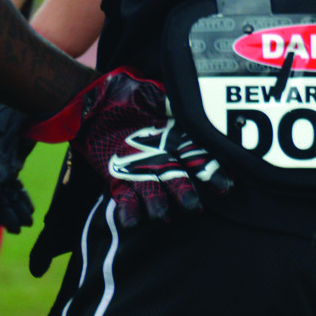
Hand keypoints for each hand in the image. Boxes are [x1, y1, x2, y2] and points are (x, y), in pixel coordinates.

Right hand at [0, 100, 36, 232]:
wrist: (31, 88)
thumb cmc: (16, 102)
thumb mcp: (8, 125)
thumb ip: (3, 151)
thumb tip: (2, 179)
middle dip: (4, 209)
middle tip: (16, 228)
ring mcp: (1, 155)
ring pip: (5, 187)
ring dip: (13, 206)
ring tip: (24, 223)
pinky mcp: (13, 154)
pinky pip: (14, 180)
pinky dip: (20, 195)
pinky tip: (27, 208)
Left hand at [29, 68, 231, 226]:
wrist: (92, 104)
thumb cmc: (125, 94)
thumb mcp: (150, 93)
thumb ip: (168, 101)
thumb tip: (188, 102)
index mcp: (174, 136)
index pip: (198, 155)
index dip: (211, 170)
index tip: (224, 186)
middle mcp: (161, 157)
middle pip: (177, 178)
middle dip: (185, 193)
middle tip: (193, 208)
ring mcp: (140, 169)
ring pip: (153, 190)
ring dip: (158, 204)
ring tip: (161, 218)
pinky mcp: (118, 178)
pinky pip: (125, 197)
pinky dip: (129, 210)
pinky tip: (131, 223)